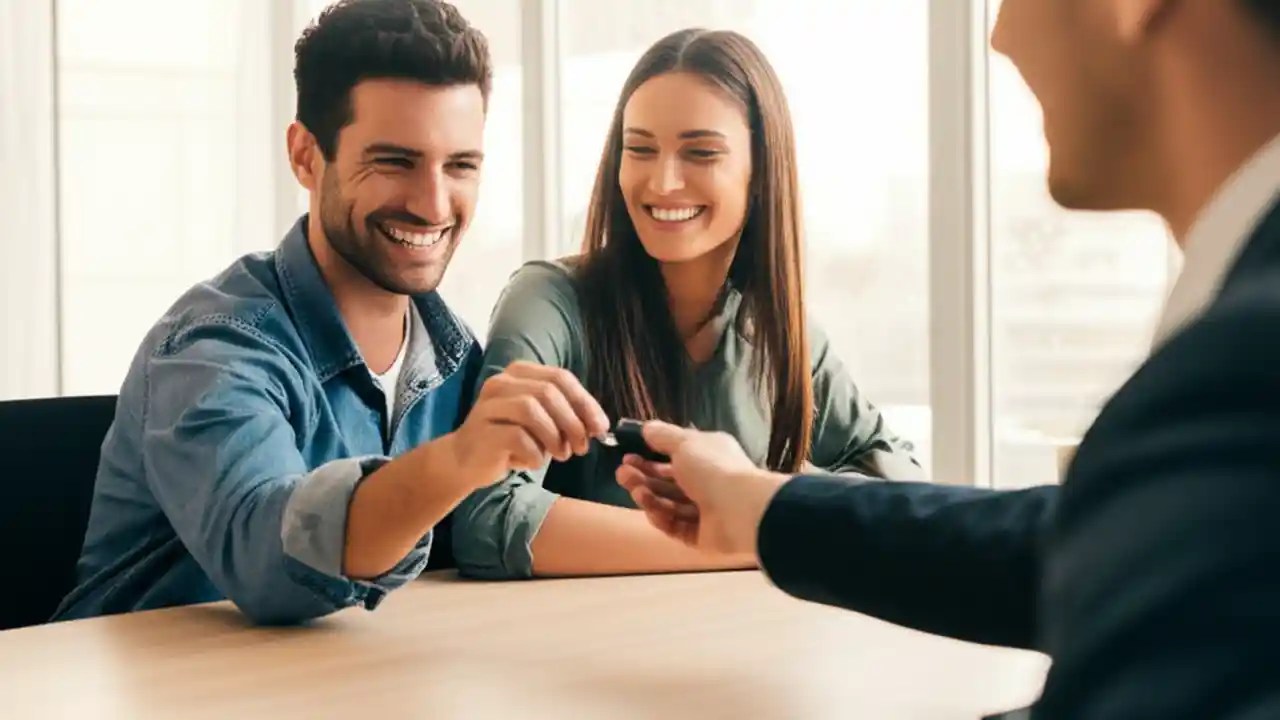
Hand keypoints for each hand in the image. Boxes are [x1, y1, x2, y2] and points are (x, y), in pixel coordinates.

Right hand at [446, 361, 609, 486]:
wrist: (465, 461)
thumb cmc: (509, 440)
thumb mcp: (541, 423)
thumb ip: (566, 416)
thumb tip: (598, 426)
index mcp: (520, 373)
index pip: (560, 378)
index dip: (585, 402)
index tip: (600, 428)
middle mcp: (502, 382)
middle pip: (548, 392)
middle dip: (572, 422)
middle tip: (581, 447)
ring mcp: (488, 405)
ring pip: (531, 409)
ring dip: (554, 436)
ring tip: (560, 455)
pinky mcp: (482, 430)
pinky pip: (516, 437)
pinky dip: (534, 453)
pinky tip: (533, 462)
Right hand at [615, 421, 788, 556]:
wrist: (741, 509)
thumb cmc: (712, 468)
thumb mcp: (684, 443)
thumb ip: (662, 436)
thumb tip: (646, 428)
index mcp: (708, 456)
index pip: (675, 456)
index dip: (650, 456)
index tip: (627, 455)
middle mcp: (707, 482)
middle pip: (668, 482)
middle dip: (644, 477)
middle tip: (622, 475)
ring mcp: (705, 510)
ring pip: (670, 504)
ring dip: (649, 497)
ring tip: (635, 492)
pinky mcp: (701, 535)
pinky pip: (676, 526)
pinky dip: (662, 518)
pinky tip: (651, 511)